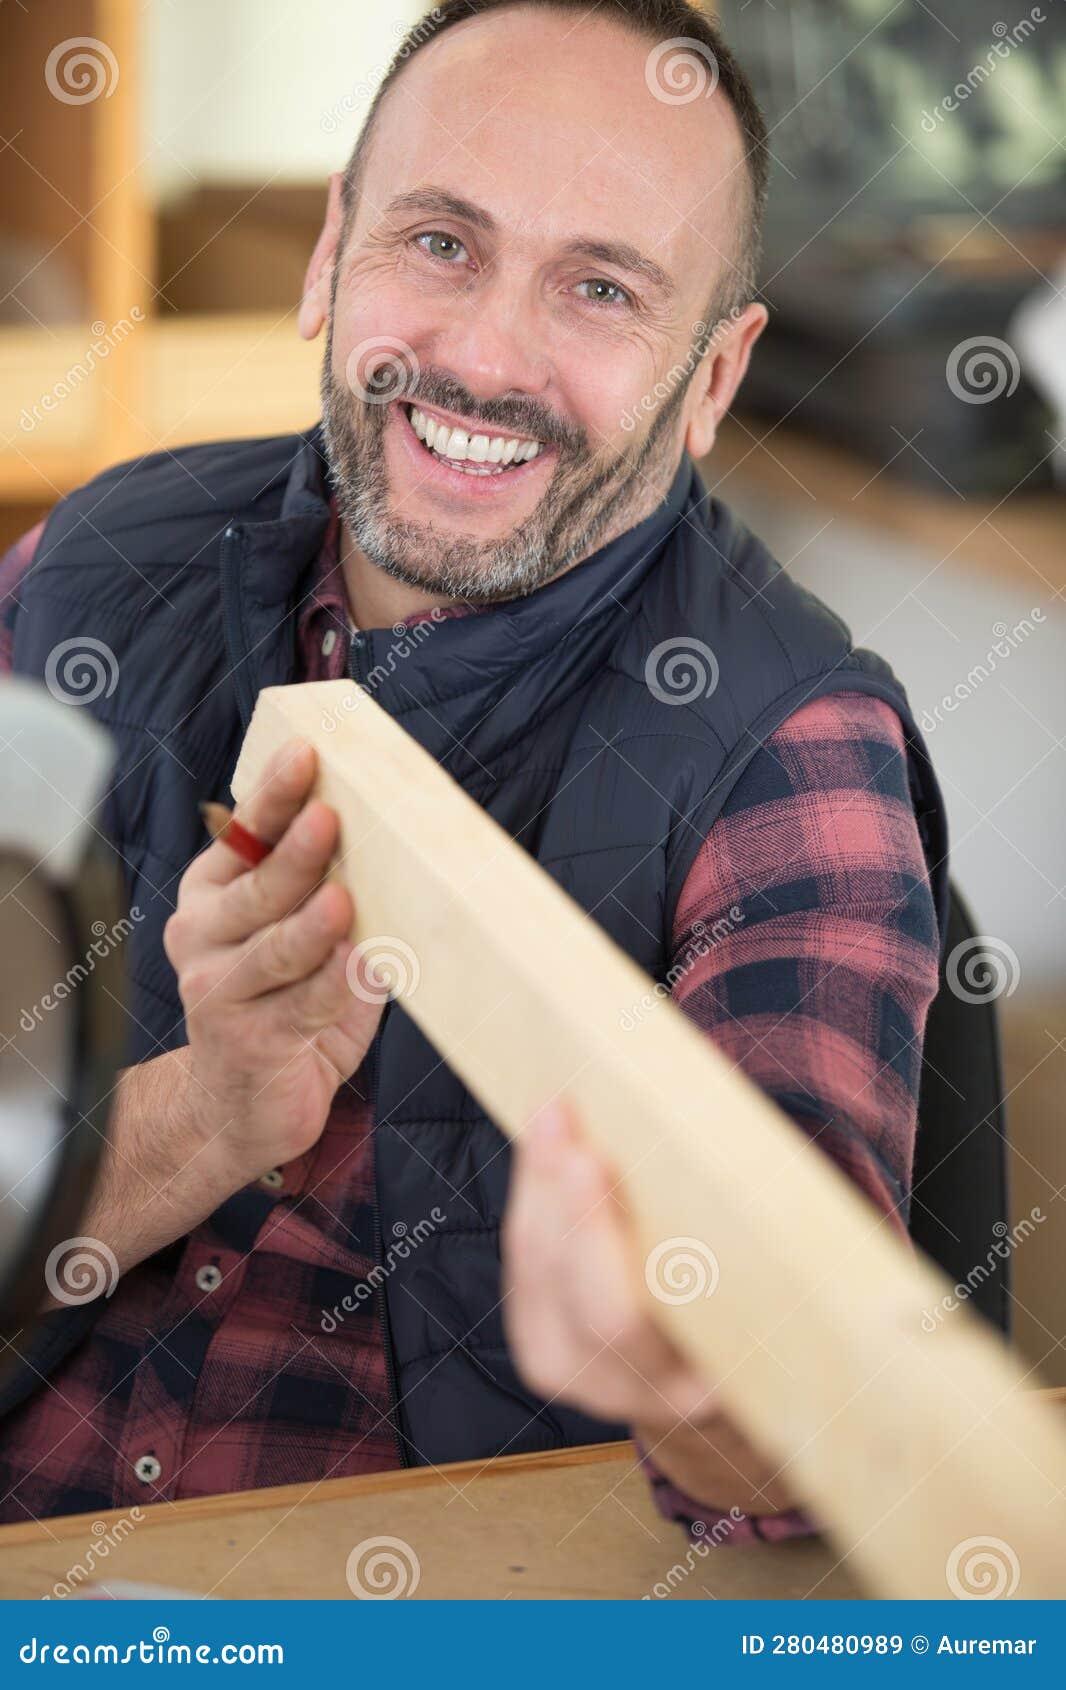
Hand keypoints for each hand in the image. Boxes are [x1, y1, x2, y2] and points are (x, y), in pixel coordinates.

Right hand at [163, 738, 382, 1188]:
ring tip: (342, 900)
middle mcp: (203, 934)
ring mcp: (216, 989)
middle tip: (331, 819)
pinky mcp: (245, 1041)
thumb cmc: (285, 1008)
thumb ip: (331, 892)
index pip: (244, 833)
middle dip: (296, 852)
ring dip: (313, 924)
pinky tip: (361, 965)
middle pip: (258, 888)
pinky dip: (334, 987)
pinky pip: (300, 1007)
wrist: (243, 1108)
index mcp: (215, 894)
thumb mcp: (300, 940)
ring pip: (275, 949)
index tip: (307, 755)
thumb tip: (399, 841)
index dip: (275, 794)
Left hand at [501, 1102, 795, 1516]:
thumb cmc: (753, 1343)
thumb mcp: (767, 1325)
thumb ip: (749, 1268)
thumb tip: (747, 1165)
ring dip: (538, 1180)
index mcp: (677, 1392)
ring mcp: (559, 1365)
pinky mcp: (534, 1333)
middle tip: (560, 1119)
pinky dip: (533, 1195)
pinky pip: (522, 1257)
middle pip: (560, 1280)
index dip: (595, 1236)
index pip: (616, 1316)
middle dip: (557, 1189)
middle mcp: (608, 1388)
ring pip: (532, 1261)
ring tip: (550, 1114)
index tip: (592, 1161)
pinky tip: (544, 1144)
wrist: (697, 1396)